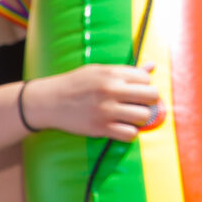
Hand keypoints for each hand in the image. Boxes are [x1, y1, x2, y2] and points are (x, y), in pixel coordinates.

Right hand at [29, 64, 162, 141]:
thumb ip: (126, 71)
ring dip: (139, 118)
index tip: (133, 90)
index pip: (146, 78)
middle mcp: (111, 90)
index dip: (143, 85)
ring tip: (128, 116)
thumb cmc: (75, 84)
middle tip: (137, 104)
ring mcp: (106, 110)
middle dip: (149, 101)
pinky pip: (130, 134)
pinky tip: (120, 127)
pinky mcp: (100, 128)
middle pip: (151, 96)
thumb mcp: (98, 71)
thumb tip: (152, 66)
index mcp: (111, 73)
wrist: (49, 101)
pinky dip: (129, 133)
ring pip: (144, 116)